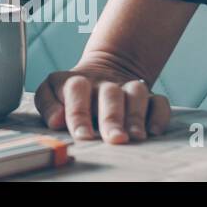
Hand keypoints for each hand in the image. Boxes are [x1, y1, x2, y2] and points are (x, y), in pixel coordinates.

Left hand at [34, 59, 171, 143]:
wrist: (104, 68)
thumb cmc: (72, 91)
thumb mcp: (52, 90)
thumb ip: (47, 104)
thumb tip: (56, 120)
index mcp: (78, 81)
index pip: (76, 90)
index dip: (79, 113)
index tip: (82, 135)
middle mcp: (105, 84)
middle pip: (110, 94)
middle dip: (112, 118)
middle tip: (114, 138)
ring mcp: (128, 88)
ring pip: (136, 94)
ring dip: (136, 116)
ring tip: (135, 136)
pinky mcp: (149, 97)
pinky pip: (159, 102)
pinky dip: (159, 116)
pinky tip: (154, 131)